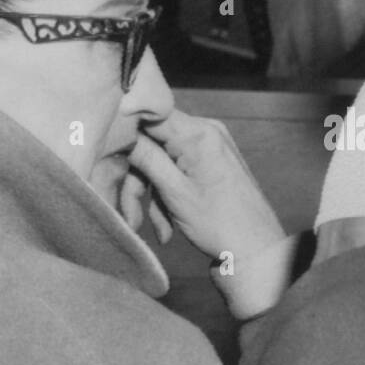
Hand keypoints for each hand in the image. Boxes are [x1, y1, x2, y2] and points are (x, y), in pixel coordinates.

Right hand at [126, 110, 285, 264]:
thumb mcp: (175, 192)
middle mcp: (205, 132)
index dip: (123, 133)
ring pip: (161, 163)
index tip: (106, 158)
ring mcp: (210, 148)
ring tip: (159, 231)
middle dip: (137, 181)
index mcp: (198, 133)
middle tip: (129, 214)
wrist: (257, 250)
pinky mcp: (211, 164)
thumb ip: (145, 158)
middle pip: (151, 144)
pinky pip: (178, 172)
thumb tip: (119, 130)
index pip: (148, 114)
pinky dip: (169, 198)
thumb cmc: (221, 223)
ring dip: (153, 197)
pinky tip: (169, 228)